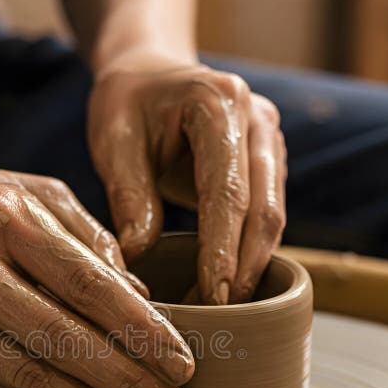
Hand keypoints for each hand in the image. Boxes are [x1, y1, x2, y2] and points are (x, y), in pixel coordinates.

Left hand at [88, 56, 286, 303]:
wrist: (149, 72)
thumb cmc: (127, 105)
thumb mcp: (113, 141)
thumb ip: (128, 196)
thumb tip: (139, 258)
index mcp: (217, 104)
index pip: (228, 190)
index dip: (223, 248)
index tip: (214, 295)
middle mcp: (256, 119)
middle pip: (265, 208)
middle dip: (246, 267)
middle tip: (223, 314)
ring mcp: (269, 140)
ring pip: (274, 215)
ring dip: (254, 265)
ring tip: (226, 309)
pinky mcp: (268, 161)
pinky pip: (268, 213)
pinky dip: (251, 251)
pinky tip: (230, 283)